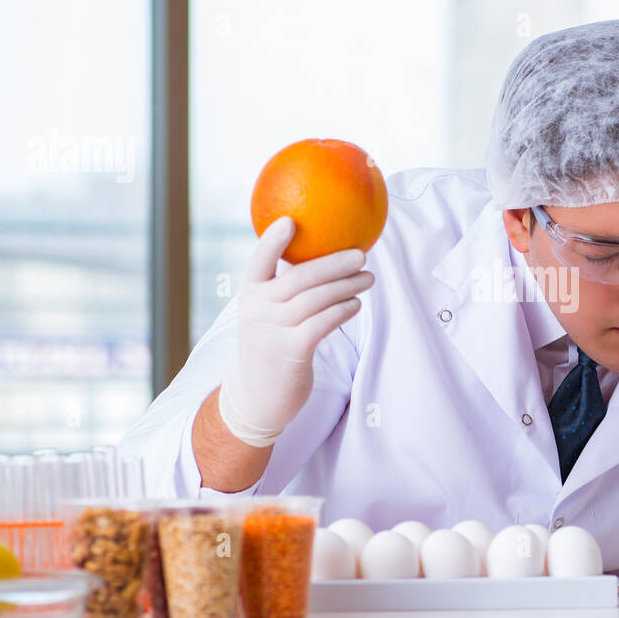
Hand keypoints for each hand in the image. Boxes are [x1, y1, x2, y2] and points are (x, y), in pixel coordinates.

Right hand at [218, 217, 373, 445]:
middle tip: (361, 254)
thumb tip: (321, 254)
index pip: (259, 260)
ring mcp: (273, 331)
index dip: (273, 240)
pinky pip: (323, 323)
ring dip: (347, 286)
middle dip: (334, 263)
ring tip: (368, 279)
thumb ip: (284, 289)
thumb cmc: (271, 346)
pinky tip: (355, 304)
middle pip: (299, 277)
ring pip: (317, 299)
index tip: (291, 220)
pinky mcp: (291, 351)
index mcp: (250, 294)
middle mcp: (257, 310)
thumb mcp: (267, 315)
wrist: (258, 397)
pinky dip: (343, 310)